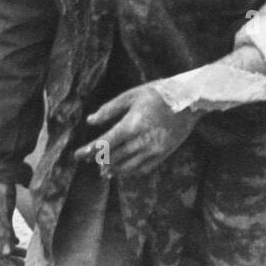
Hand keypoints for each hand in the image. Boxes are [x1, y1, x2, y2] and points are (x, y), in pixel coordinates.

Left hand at [74, 85, 198, 178]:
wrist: (188, 100)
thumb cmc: (158, 93)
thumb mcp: (132, 95)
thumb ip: (110, 109)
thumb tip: (91, 121)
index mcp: (131, 125)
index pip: (105, 144)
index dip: (89, 151)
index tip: (77, 155)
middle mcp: (141, 141)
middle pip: (114, 158)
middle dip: (99, 161)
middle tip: (90, 161)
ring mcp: (153, 150)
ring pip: (128, 167)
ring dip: (114, 169)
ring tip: (104, 171)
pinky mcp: (163, 154)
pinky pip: (143, 168)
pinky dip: (131, 172)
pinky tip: (125, 171)